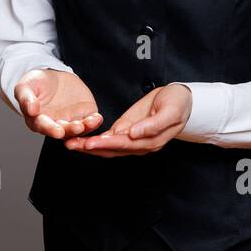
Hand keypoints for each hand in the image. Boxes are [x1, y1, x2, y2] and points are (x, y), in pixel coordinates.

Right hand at [14, 69, 103, 139]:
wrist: (53, 77)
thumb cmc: (36, 83)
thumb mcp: (25, 86)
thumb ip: (26, 98)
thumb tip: (30, 109)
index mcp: (37, 121)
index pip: (43, 127)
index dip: (50, 129)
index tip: (57, 131)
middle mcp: (54, 125)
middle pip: (63, 131)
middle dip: (71, 130)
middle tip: (77, 127)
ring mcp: (70, 122)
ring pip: (78, 130)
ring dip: (85, 128)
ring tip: (91, 122)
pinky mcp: (83, 115)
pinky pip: (89, 122)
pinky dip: (94, 122)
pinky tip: (97, 118)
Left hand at [64, 84, 191, 156]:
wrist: (180, 100)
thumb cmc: (177, 104)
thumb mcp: (170, 111)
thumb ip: (153, 125)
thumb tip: (134, 134)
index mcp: (150, 141)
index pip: (124, 144)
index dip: (106, 144)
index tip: (90, 142)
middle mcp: (139, 144)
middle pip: (112, 149)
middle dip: (91, 148)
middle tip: (72, 144)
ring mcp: (132, 139)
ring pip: (108, 147)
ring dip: (89, 147)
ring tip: (70, 143)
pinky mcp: (128, 131)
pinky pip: (110, 139)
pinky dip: (95, 140)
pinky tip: (81, 139)